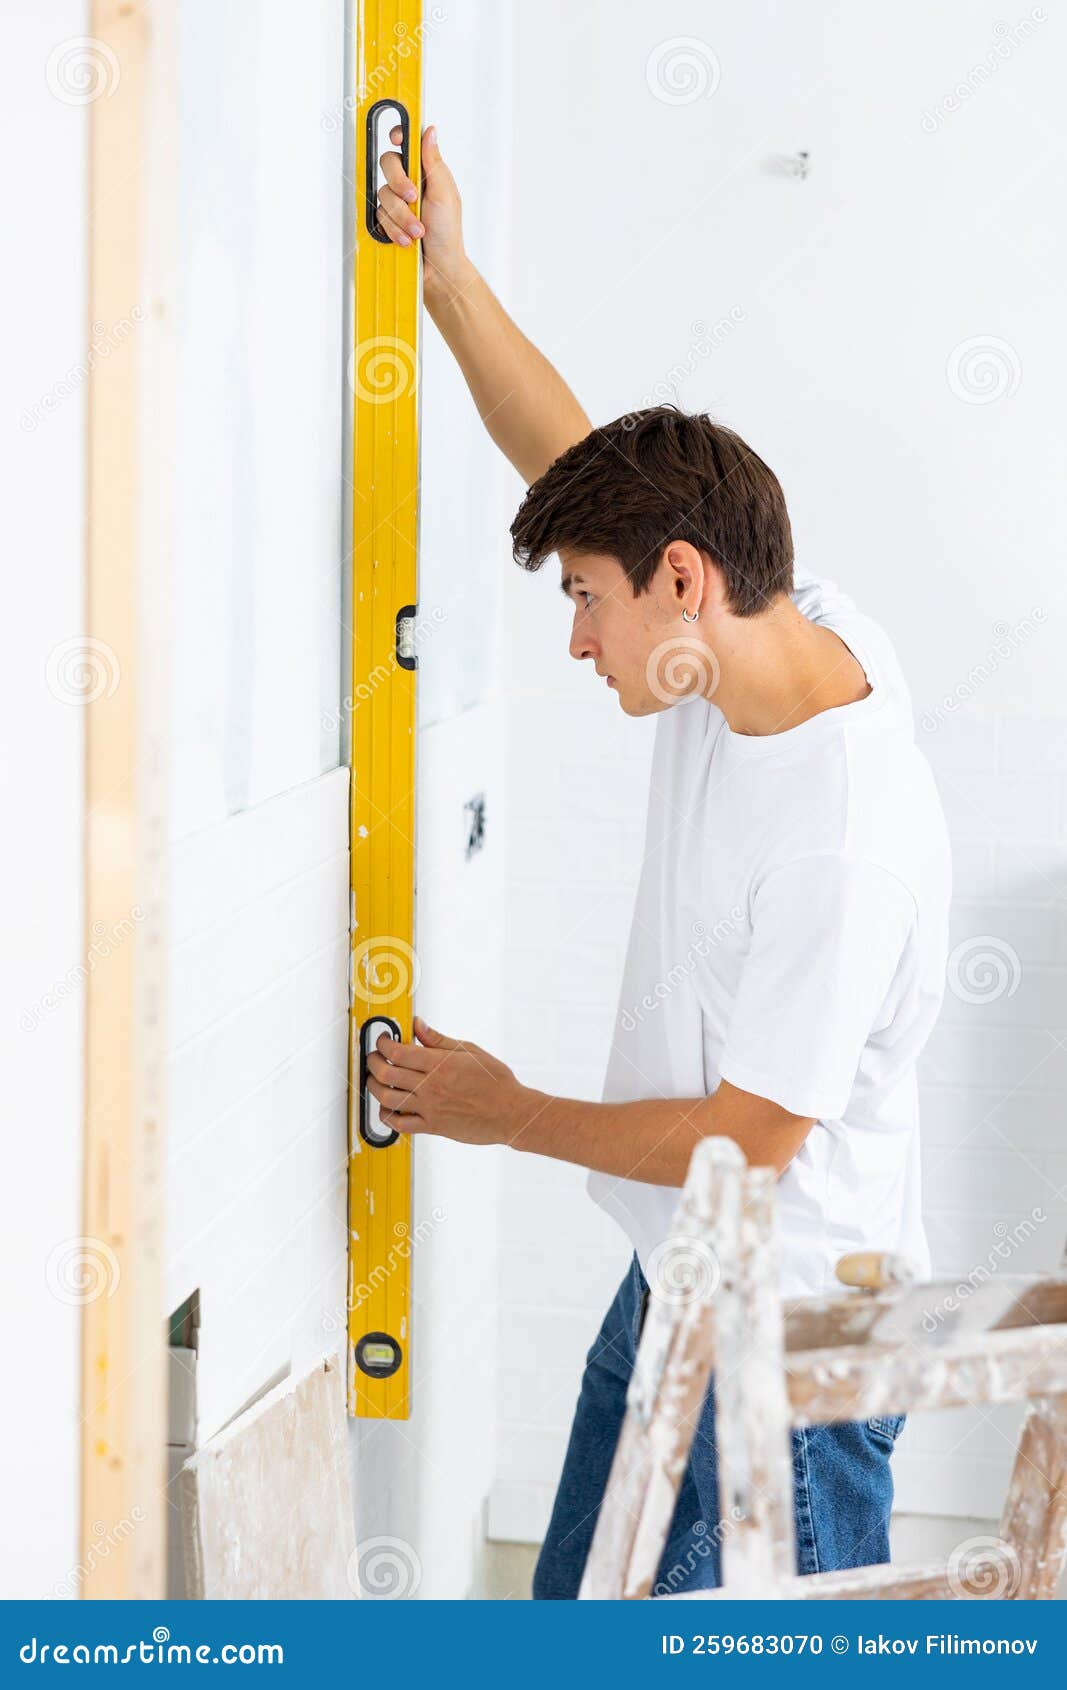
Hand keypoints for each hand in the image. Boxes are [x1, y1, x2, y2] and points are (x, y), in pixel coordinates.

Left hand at [365, 1015, 524, 1146]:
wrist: (510, 1113)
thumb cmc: (495, 1081)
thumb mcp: (470, 1051)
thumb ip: (439, 1040)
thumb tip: (417, 1025)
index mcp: (439, 1064)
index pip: (397, 1052)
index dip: (382, 1043)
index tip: (383, 1039)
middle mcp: (431, 1086)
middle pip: (386, 1073)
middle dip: (373, 1062)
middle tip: (374, 1056)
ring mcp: (429, 1108)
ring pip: (387, 1098)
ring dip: (373, 1087)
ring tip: (375, 1079)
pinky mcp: (432, 1127)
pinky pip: (400, 1124)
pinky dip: (386, 1116)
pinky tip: (386, 1108)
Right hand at [375, 123, 469, 300]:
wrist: (438, 268)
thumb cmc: (448, 234)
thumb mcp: (445, 194)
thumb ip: (434, 162)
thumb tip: (430, 131)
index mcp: (425, 171)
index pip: (407, 143)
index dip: (399, 135)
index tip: (397, 139)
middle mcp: (408, 183)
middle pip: (388, 163)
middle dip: (399, 184)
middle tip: (413, 198)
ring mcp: (396, 202)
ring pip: (383, 194)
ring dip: (401, 216)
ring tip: (418, 232)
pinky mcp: (386, 220)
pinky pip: (378, 216)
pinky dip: (393, 229)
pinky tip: (407, 239)